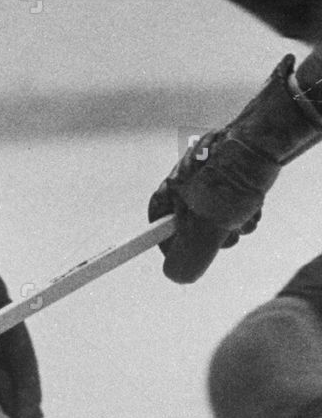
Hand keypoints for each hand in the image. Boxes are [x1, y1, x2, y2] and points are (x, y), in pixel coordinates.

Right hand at [148, 56, 321, 282]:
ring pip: (216, 216)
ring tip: (246, 216)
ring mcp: (208, 178)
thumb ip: (189, 256)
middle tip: (228, 236)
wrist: (262, 142)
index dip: (169, 249)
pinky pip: (232, 203)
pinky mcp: (230, 175)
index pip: (155, 229)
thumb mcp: (207, 227)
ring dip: (232, 224)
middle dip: (211, 237)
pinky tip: (254, 204)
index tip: (184, 262)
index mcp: (169, 192)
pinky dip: (243, 209)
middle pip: (189, 226)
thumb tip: (176, 276)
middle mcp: (185, 183)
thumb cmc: (231, 180)